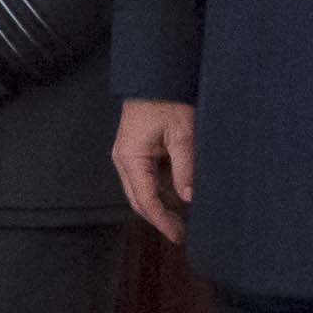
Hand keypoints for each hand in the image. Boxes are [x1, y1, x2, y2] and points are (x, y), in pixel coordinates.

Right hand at [113, 98, 196, 243]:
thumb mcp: (182, 135)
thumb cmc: (167, 100)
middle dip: (158, 219)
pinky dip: (157, 193)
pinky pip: (143, 179)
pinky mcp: (134, 151)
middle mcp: (123, 160)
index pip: (146, 200)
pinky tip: (173, 199)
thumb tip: (189, 198)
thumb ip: (185, 168)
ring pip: (140, 192)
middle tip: (180, 234)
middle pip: (138, 200)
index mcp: (131, 158)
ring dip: (157, 207)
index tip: (177, 235)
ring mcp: (126, 156)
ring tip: (179, 221)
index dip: (162, 221)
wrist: (155, 76)